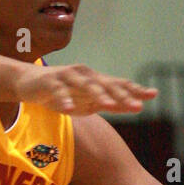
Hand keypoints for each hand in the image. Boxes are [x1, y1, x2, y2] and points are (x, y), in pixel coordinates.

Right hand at [14, 62, 156, 115]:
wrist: (30, 83)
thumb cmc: (66, 93)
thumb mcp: (91, 102)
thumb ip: (113, 104)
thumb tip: (138, 106)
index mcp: (97, 81)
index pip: (120, 84)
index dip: (136, 89)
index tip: (153, 94)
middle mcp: (85, 76)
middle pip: (106, 84)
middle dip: (122, 95)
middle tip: (137, 105)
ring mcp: (68, 77)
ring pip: (85, 85)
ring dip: (98, 94)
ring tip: (109, 105)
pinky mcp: (50, 82)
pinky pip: (58, 90)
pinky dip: (63, 98)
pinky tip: (68, 108)